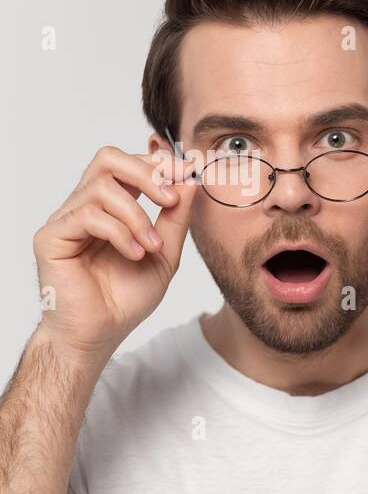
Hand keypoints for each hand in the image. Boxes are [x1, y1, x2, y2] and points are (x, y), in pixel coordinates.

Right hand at [33, 146, 197, 367]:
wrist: (100, 334)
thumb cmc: (126, 298)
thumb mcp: (165, 253)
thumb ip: (176, 217)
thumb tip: (189, 179)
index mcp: (110, 207)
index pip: (126, 164)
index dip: (156, 163)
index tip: (187, 172)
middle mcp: (84, 207)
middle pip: (107, 159)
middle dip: (145, 173)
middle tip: (169, 200)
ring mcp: (65, 220)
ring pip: (102, 188)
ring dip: (137, 216)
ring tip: (150, 247)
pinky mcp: (51, 237)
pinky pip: (88, 215)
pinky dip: (119, 233)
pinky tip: (133, 254)